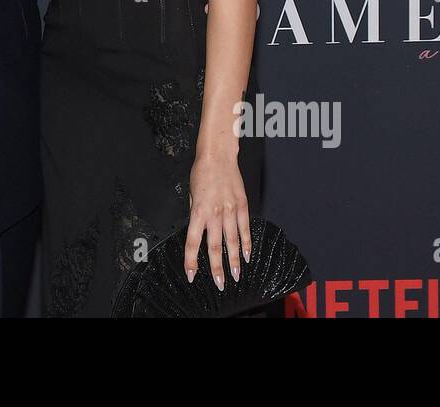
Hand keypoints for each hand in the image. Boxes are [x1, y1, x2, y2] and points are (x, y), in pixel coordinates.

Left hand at [184, 150, 250, 290]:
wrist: (218, 156)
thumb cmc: (201, 173)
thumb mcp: (191, 195)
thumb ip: (195, 214)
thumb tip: (198, 231)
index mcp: (198, 211)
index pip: (192, 242)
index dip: (191, 261)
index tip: (192, 275)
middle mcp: (214, 213)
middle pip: (215, 246)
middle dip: (217, 268)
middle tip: (220, 283)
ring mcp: (230, 210)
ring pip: (233, 241)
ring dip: (235, 261)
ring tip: (236, 275)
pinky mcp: (242, 206)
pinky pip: (245, 229)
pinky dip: (247, 243)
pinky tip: (248, 255)